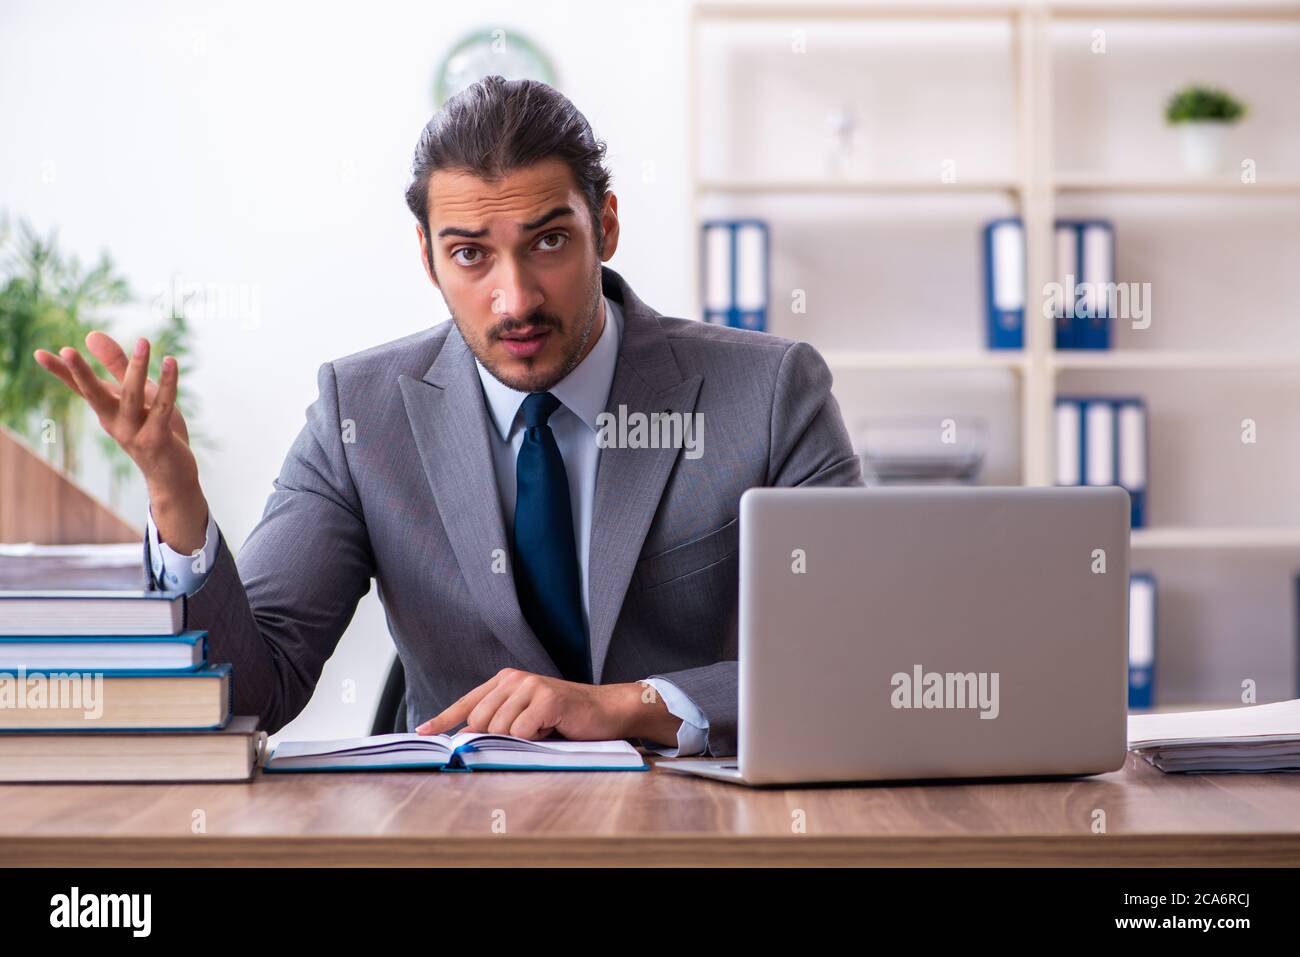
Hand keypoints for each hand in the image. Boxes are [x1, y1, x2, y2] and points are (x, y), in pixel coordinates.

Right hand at [33, 332, 207, 552]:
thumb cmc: (154, 430)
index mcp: (107, 411)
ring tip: (143, 341)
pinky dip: (168, 384)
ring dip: (137, 368)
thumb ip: (118, 366)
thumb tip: (91, 334)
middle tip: (67, 350)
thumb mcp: (137, 396)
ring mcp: (134, 432)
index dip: (61, 372)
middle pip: (94, 394)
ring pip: (132, 396)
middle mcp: (115, 422)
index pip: (80, 388)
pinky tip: (171, 362)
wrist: (172, 476)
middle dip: (82, 373)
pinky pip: (162, 407)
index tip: (39, 354)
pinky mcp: (157, 439)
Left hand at [415, 669, 660, 741]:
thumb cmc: (564, 719)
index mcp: (505, 681)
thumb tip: (466, 739)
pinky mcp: (547, 698)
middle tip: (524, 737)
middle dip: (494, 738)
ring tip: (542, 730)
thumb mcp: (525, 717)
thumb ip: (498, 722)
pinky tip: (551, 729)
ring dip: (520, 739)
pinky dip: (535, 738)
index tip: (422, 732)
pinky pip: (523, 731)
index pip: (467, 702)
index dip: (443, 718)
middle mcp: (514, 679)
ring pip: (500, 728)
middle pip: (480, 720)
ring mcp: (530, 686)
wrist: (604, 711)